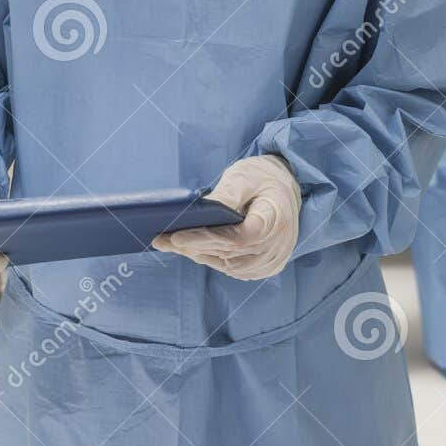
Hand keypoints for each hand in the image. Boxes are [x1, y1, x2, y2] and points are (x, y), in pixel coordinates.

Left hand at [153, 155, 300, 280]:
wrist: (285, 191)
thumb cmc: (263, 179)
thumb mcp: (244, 176)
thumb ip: (227, 194)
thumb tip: (201, 210)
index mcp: (276, 220)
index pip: (238, 238)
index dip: (206, 239)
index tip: (177, 237)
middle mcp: (278, 246)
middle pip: (229, 253)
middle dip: (192, 247)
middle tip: (160, 239)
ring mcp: (273, 260)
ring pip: (228, 265)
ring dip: (198, 255)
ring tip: (170, 244)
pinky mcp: (266, 267)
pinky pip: (234, 270)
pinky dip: (212, 260)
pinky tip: (192, 250)